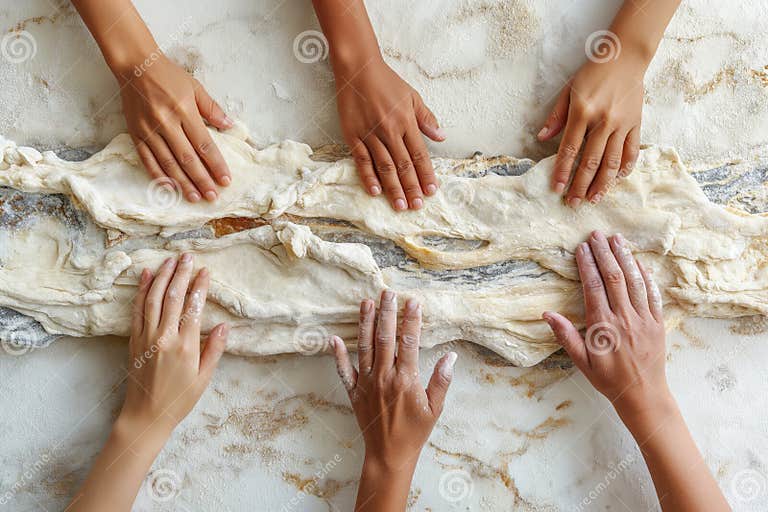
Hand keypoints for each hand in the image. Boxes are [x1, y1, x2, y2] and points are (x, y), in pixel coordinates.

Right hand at [118, 56, 232, 202]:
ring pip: (168, 163)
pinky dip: (159, 175)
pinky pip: (148, 159)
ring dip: (183, 183)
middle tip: (213, 196)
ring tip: (195, 197)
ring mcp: (149, 130)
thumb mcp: (195, 87)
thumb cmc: (169, 76)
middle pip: (187, 158)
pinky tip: (170, 187)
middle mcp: (166, 122)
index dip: (216, 164)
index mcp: (184, 110)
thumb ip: (212, 108)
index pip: (204, 144)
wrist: (135, 66)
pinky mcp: (136, 134)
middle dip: (202, 180)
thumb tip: (230, 126)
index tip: (226, 180)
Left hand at [120, 254, 227, 435]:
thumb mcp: (204, 378)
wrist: (145, 416)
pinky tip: (145, 275)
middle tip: (188, 256)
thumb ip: (214, 350)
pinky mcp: (133, 340)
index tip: (205, 271)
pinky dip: (141, 290)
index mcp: (185, 346)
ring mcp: (146, 337)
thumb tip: (224, 325)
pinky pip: (137, 310)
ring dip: (162, 276)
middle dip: (181, 274)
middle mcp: (164, 337)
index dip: (200, 286)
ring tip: (170, 259)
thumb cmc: (178, 400)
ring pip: (153, 298)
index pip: (193, 307)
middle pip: (173, 297)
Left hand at [331, 291, 456, 470]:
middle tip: (388, 292)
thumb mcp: (435, 408)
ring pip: (365, 347)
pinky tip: (334, 339)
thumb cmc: (415, 432)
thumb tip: (451, 356)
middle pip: (385, 338)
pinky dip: (338, 355)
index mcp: (406, 379)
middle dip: (387, 312)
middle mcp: (384, 376)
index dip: (411, 319)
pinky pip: (344, 371)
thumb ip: (441, 380)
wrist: (389, 454)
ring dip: (365, 324)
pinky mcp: (354, 392)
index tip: (413, 301)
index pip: (409, 342)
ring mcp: (367, 383)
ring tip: (366, 302)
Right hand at [335, 58, 444, 210]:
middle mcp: (390, 130)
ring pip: (385, 167)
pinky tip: (375, 191)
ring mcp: (370, 134)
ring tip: (400, 205)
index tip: (431, 191)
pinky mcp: (353, 135)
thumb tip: (442, 137)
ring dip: (393, 188)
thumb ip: (426, 119)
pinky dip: (368, 176)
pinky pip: (362, 160)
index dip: (426, 175)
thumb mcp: (412, 96)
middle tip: (417, 206)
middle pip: (404, 165)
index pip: (419, 155)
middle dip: (412, 188)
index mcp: (406, 122)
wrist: (358, 68)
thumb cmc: (387, 82)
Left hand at [538, 55, 643, 205]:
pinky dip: (625, 168)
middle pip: (591, 161)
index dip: (563, 171)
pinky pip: (631, 151)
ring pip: (612, 162)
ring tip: (594, 199)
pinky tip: (617, 180)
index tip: (557, 188)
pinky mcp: (636, 124)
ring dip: (602, 184)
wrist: (625, 57)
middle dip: (581, 185)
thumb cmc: (592, 73)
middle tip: (574, 203)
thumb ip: (556, 117)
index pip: (570, 149)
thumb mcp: (568, 91)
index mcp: (583, 112)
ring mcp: (622, 124)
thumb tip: (541, 138)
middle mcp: (603, 121)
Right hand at [542, 231, 668, 417]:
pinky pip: (652, 293)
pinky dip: (645, 275)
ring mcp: (644, 319)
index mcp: (603, 326)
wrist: (644, 395)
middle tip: (596, 234)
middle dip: (604, 253)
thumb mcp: (581, 362)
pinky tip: (638, 262)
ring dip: (625, 257)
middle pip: (614, 277)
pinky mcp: (658, 322)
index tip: (582, 248)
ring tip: (617, 239)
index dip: (587, 264)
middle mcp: (624, 318)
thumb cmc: (608, 379)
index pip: (594, 287)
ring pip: (634, 281)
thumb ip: (566, 336)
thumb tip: (547, 315)